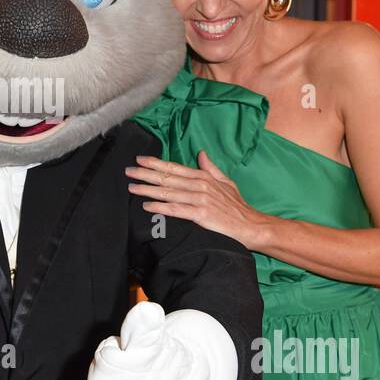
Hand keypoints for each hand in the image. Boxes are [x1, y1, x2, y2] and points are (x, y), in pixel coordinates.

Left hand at [126, 152, 265, 248]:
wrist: (251, 225)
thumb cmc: (238, 207)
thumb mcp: (226, 183)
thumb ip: (211, 169)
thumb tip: (201, 154)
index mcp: (204, 177)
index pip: (175, 168)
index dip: (156, 163)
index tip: (140, 160)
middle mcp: (200, 185)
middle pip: (167, 178)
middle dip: (145, 174)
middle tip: (128, 171)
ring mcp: (200, 199)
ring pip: (168, 193)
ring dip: (147, 190)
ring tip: (132, 188)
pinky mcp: (201, 214)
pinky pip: (176, 210)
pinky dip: (160, 207)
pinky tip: (147, 206)